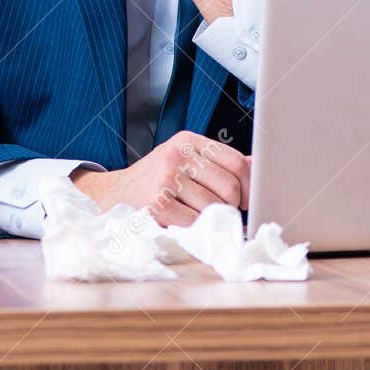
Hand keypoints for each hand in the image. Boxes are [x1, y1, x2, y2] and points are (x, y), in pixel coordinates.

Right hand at [71, 131, 250, 227]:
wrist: (111, 196)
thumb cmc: (155, 181)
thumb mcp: (185, 162)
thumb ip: (219, 163)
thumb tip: (257, 165)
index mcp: (188, 141)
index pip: (237, 162)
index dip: (249, 186)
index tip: (247, 199)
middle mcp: (177, 155)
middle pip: (230, 187)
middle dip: (230, 206)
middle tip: (218, 210)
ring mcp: (166, 179)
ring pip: (213, 207)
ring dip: (208, 218)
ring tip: (192, 213)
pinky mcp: (157, 204)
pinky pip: (194, 222)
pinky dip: (192, 227)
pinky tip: (179, 220)